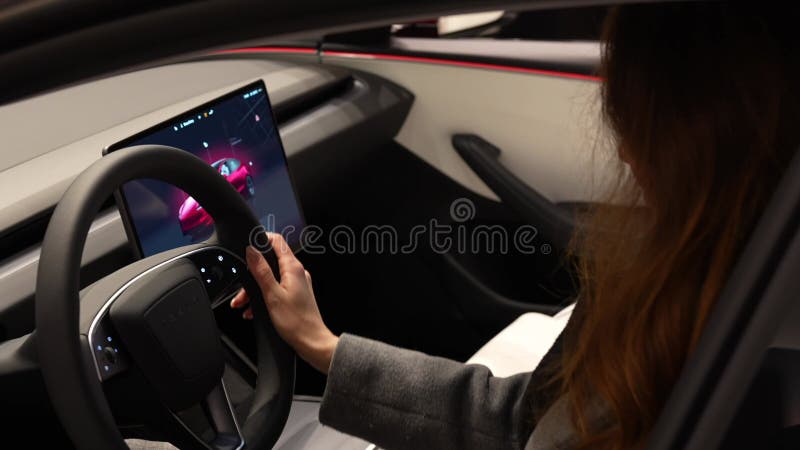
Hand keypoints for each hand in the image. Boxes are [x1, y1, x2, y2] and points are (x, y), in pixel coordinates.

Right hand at [230, 233, 338, 373]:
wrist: (312, 342)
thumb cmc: (296, 322)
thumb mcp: (272, 295)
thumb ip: (261, 271)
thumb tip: (251, 251)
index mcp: (293, 268)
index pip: (277, 241)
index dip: (261, 239)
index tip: (247, 246)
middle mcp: (297, 273)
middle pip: (270, 262)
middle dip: (252, 274)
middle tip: (240, 290)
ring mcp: (297, 284)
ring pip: (271, 278)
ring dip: (255, 290)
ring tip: (242, 305)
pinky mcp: (296, 295)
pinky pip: (276, 290)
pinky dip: (263, 297)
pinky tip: (252, 311)